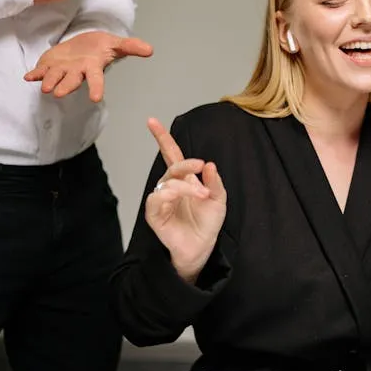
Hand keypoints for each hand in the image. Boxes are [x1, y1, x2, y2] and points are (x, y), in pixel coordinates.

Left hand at [24, 31, 152, 101]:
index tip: (96, 98)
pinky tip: (28, 77)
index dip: (96, 88)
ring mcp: (62, 70)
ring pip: (55, 77)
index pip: (96, 79)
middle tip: (59, 93)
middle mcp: (76, 72)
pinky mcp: (50, 65)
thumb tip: (150, 50)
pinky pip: (42, 71)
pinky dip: (35, 75)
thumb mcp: (116, 43)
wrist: (85, 44)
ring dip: (49, 82)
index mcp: (92, 67)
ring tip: (45, 87)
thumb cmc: (100, 46)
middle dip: (65, 86)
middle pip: (72, 81)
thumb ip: (131, 47)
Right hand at [144, 118, 226, 282]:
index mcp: (185, 180)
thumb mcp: (219, 200)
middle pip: (172, 166)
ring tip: (202, 195)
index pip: (172, 154)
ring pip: (166, 182)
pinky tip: (177, 196)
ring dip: (184, 185)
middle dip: (185, 164)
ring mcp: (162, 200)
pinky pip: (155, 199)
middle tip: (200, 166)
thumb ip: (215, 182)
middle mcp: (171, 187)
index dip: (163, 138)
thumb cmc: (207, 224)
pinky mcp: (155, 214)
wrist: (202, 248)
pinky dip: (168, 194)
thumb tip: (209, 165)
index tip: (152, 122)